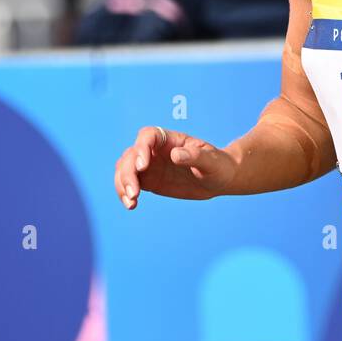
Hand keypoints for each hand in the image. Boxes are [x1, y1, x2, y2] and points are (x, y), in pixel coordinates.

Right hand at [114, 125, 237, 209]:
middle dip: (128, 173)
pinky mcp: (149, 180)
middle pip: (131, 155)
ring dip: (122, 184)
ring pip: (124, 169)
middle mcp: (155, 150)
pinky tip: (131, 205)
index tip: (143, 166)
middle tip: (134, 193)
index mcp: (170, 139)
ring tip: (131, 202)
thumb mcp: (211, 161)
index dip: (141, 149)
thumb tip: (175, 154)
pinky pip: (129, 184)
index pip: (148, 136)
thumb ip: (194, 156)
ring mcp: (150, 165)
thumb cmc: (218, 165)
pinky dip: (125, 194)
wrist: (219, 179)